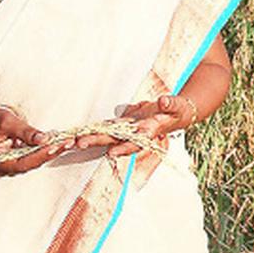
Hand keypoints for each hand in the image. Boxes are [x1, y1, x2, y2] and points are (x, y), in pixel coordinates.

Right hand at [0, 107, 70, 175]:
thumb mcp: (7, 122)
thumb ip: (25, 132)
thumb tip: (44, 139)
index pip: (23, 162)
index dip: (41, 154)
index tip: (56, 145)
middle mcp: (6, 167)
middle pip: (32, 163)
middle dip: (52, 152)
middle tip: (69, 142)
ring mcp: (14, 164)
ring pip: (37, 160)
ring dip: (53, 151)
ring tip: (69, 141)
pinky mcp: (21, 159)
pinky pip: (37, 155)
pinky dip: (49, 148)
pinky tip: (61, 141)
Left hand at [74, 94, 196, 157]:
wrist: (176, 113)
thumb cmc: (178, 110)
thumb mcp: (178, 106)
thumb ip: (171, 104)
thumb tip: (163, 100)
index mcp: (150, 131)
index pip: (136, 141)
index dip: (125, 147)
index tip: (112, 152)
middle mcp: (136, 133)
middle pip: (115, 140)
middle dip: (98, 142)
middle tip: (79, 144)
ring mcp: (129, 129)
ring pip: (108, 135)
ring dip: (93, 138)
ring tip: (74, 141)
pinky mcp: (125, 123)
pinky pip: (108, 127)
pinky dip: (96, 129)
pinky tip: (82, 132)